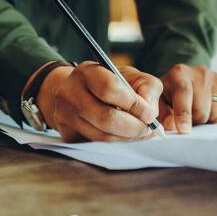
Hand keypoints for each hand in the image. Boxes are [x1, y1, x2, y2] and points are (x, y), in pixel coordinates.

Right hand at [36, 62, 161, 141]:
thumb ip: (147, 87)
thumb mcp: (129, 75)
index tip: (149, 114)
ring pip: (102, 135)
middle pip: (106, 117)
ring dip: (127, 137)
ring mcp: (66, 115)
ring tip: (140, 133)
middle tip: (149, 129)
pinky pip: (97, 143)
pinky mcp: (67, 134)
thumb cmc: (107, 82)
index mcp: (87, 72)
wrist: (74, 92)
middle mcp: (71, 93)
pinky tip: (125, 135)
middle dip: (133, 127)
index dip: (133, 104)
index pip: (110, 89)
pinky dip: (116, 142)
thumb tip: (150, 112)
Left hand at [158, 64, 216, 133]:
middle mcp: (201, 73)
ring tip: (199, 112)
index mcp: (179, 73)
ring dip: (207, 120)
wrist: (186, 78)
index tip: (184, 131)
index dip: (184, 114)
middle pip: (201, 110)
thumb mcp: (159, 99)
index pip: (184, 93)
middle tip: (188, 118)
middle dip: (194, 121)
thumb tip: (171, 125)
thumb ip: (162, 112)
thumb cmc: (170, 92)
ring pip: (216, 114)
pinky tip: (211, 109)